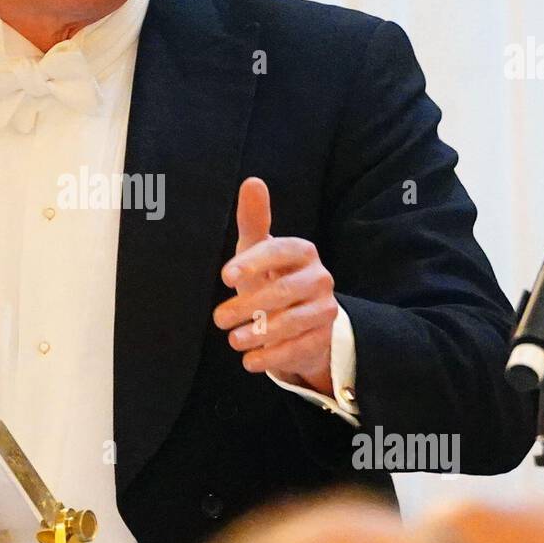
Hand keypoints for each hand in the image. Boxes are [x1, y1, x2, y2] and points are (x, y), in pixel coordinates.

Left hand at [213, 177, 336, 394]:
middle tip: (218, 319)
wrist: (305, 318)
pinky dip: (272, 356)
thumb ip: (254, 220)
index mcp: (303, 251)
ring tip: (233, 340)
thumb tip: (252, 181)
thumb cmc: (274, 276)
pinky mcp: (324, 337)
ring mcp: (325, 309)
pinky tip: (250, 361)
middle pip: (283, 291)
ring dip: (259, 334)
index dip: (253, 262)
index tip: (225, 277)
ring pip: (292, 322)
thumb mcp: (260, 249)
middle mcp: (320, 278)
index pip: (279, 251)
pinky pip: (299, 348)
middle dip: (247, 306)